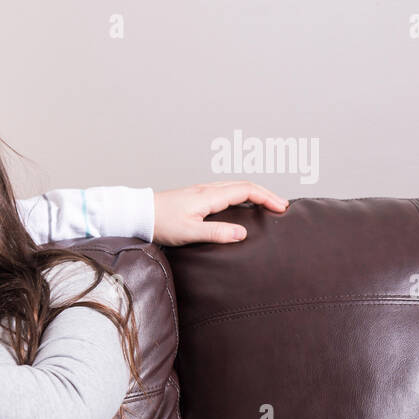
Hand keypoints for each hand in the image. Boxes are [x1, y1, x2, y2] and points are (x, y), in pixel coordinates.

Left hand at [153, 181, 288, 245]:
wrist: (137, 214)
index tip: (281, 208)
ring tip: (265, 205)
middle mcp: (207, 190)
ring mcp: (200, 192)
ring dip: (253, 193)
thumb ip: (216, 232)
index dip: (267, 197)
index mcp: (209, 196)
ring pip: (234, 186)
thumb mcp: (189, 232)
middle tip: (280, 206)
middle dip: (265, 194)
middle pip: (244, 185)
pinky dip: (239, 195)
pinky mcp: (194, 197)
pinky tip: (239, 205)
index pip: (247, 190)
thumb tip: (243, 233)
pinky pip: (224, 191)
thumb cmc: (159, 223)